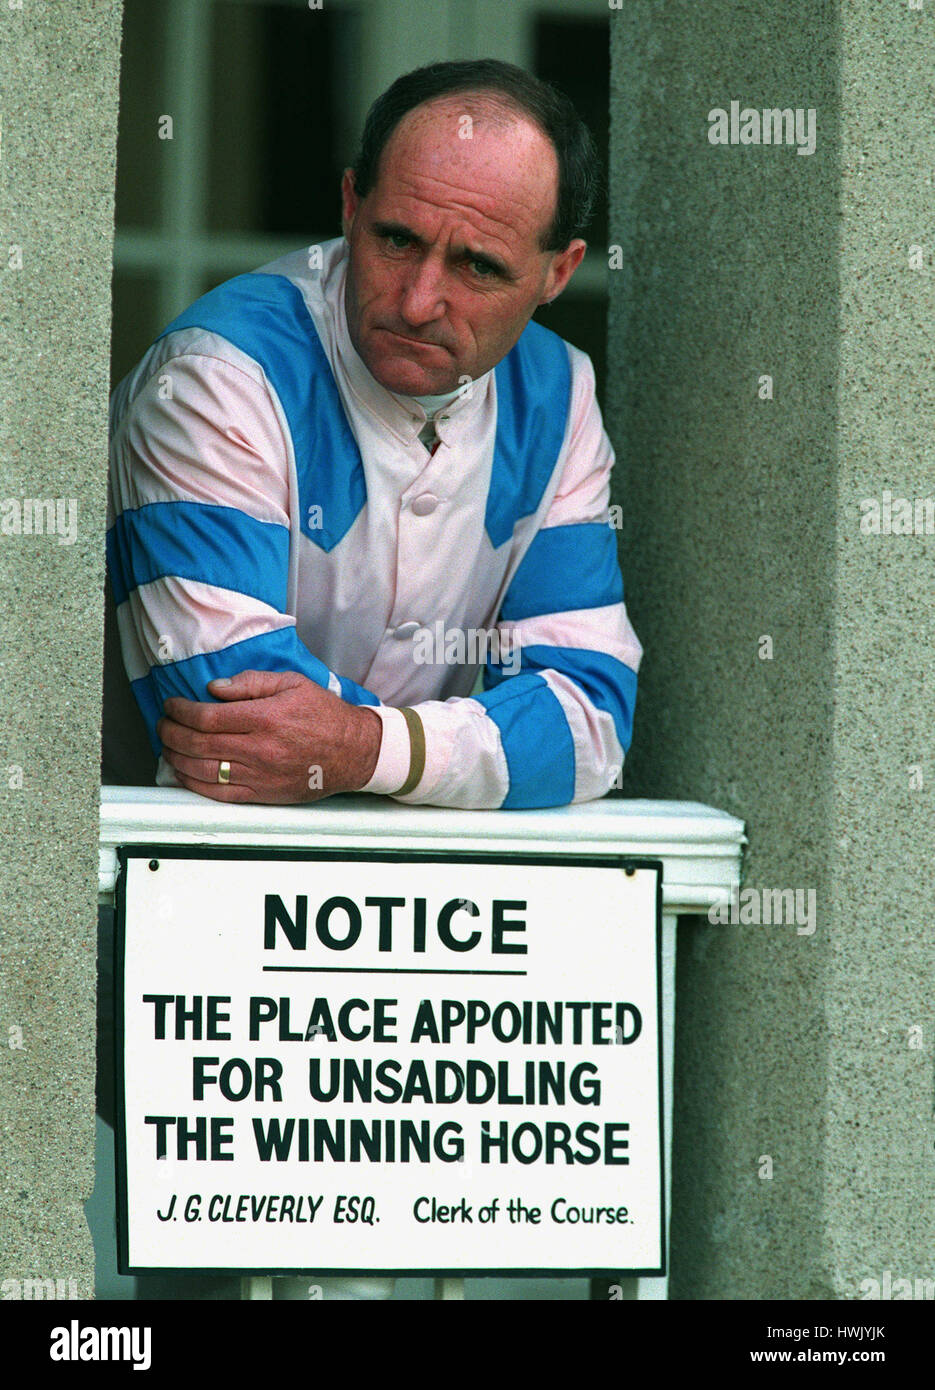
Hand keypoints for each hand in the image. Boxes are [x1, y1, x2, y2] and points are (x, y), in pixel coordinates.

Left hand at [156, 670, 382, 803]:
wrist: (355, 751)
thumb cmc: (325, 715)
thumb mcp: (293, 683)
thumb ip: (252, 682)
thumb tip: (215, 688)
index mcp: (266, 718)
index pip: (207, 716)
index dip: (181, 711)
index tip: (171, 705)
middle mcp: (259, 749)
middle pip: (198, 744)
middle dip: (171, 732)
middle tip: (163, 724)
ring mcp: (260, 775)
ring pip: (203, 771)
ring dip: (176, 758)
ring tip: (168, 746)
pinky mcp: (264, 794)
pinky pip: (220, 794)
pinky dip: (195, 785)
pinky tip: (184, 774)